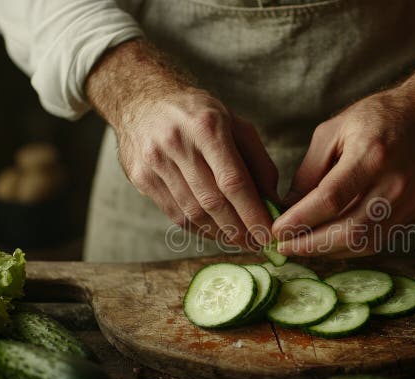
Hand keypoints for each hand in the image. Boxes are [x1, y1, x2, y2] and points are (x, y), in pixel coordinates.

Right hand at [86, 41, 278, 247]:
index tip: (268, 233)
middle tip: (257, 243)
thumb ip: (258, 162)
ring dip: (220, 233)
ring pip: (192, 213)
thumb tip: (273, 203)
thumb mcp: (235, 124)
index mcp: (206, 127)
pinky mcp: (141, 177)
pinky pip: (174, 214)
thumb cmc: (199, 115)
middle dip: (239, 229)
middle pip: (212, 202)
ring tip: (240, 240)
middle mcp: (177, 144)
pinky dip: (199, 229)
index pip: (233, 181)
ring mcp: (155, 162)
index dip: (252, 212)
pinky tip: (215, 231)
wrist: (143, 99)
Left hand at [272, 87, 414, 256]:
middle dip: (311, 245)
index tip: (277, 231)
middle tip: (285, 248)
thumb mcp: (334, 131)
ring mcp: (409, 202)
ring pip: (364, 243)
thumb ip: (309, 171)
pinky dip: (349, 246)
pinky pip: (377, 241)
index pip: (331, 199)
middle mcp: (394, 183)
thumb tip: (288, 207)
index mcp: (371, 155)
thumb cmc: (377, 118)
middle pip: (349, 230)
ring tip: (303, 247)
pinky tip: (329, 242)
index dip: (301, 220)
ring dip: (328, 251)